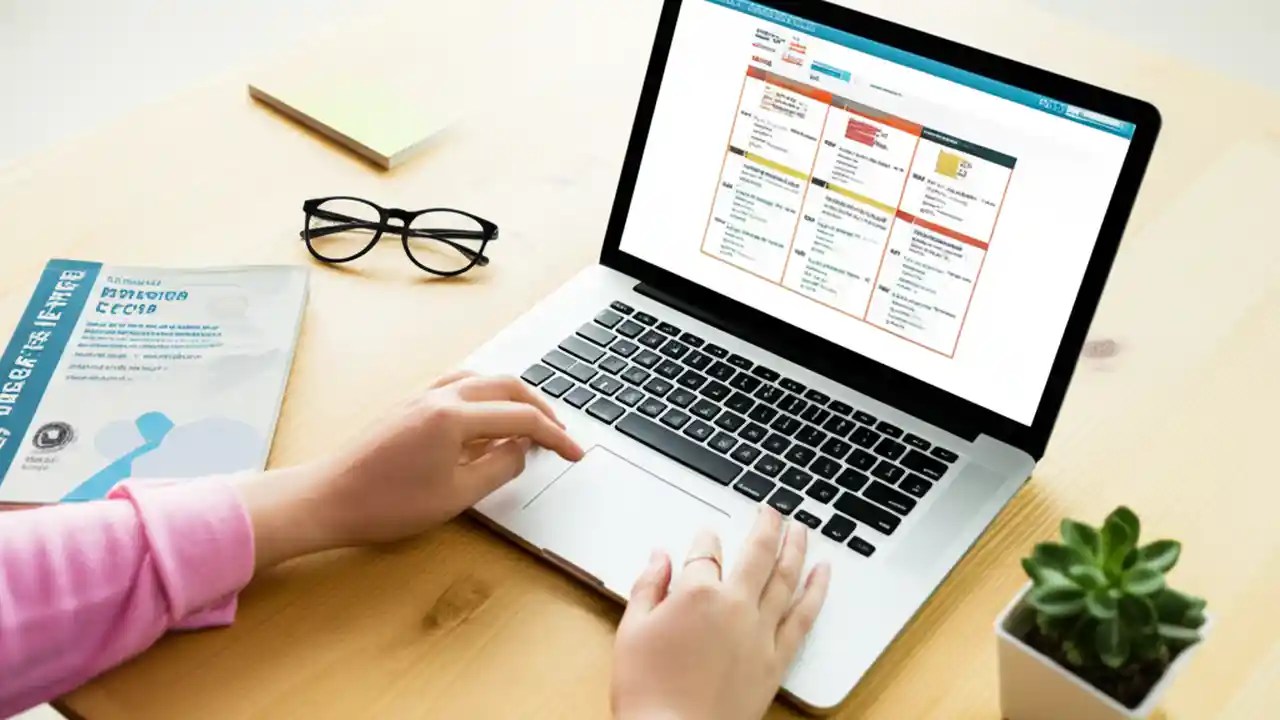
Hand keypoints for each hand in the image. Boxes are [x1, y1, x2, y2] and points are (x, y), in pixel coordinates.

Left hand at [237, 371, 584, 567]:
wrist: (329, 498)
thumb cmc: (385, 503)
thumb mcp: (457, 496)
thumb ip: (498, 468)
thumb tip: (520, 451)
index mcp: (455, 417)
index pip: (521, 417)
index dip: (555, 436)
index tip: (574, 452)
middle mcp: (441, 397)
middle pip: (507, 386)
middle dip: (540, 407)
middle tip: (559, 433)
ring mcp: (422, 397)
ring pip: (483, 380)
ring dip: (513, 397)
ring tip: (529, 422)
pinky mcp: (410, 405)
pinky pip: (461, 386)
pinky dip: (487, 396)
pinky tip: (488, 418)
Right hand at [611, 507, 830, 719]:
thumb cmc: (647, 691)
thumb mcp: (631, 631)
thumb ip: (648, 587)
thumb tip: (659, 557)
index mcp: (696, 594)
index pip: (705, 553)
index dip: (704, 540)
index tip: (706, 535)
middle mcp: (734, 606)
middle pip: (757, 553)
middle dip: (766, 526)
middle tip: (772, 510)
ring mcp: (760, 632)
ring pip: (786, 577)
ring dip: (795, 547)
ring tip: (801, 529)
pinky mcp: (776, 659)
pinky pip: (804, 617)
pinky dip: (816, 591)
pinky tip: (823, 573)